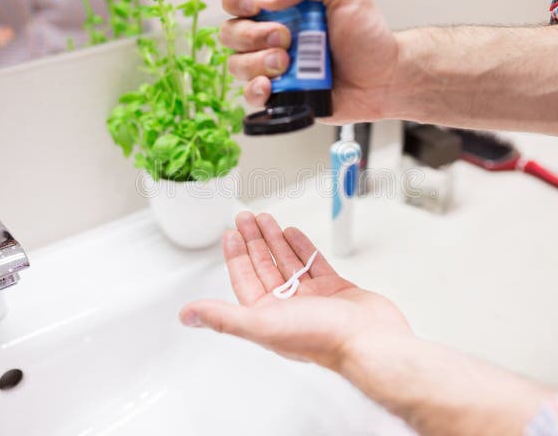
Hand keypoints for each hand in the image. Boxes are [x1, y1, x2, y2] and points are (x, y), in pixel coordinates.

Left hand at [179, 211, 413, 368]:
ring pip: (288, 263)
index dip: (235, 256)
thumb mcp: (264, 324)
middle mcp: (287, 308)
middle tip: (245, 216)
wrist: (370, 341)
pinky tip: (293, 233)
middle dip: (253, 241)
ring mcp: (312, 299)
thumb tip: (187, 316)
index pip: (244, 279)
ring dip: (275, 240)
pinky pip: (314, 264)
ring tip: (266, 218)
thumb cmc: (321, 337)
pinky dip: (302, 248)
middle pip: (264, 267)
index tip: (229, 234)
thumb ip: (223, 317)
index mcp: (267, 316)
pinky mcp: (335, 292)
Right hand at [219, 0, 401, 122]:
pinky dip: (255, 90)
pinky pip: (248, 94)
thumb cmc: (368, 35)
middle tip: (285, 37)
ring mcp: (272, 65)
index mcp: (282, 4)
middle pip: (231, 31)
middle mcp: (271, 34)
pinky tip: (272, 86)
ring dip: (258, 62)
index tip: (255, 4)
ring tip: (288, 62)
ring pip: (236, 64)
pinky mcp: (278, 93)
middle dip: (252, 34)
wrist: (384, 77)